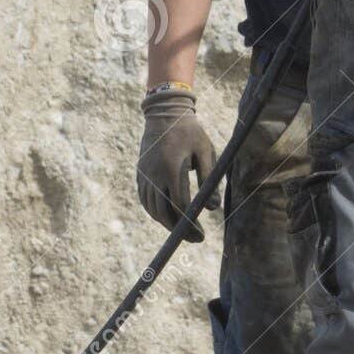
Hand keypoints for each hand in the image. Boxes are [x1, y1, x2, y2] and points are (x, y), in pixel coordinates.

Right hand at [137, 88, 219, 241]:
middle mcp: (154, 175)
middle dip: (179, 230)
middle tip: (196, 239)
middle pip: (162, 212)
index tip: (202, 234)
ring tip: (184, 232)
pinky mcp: (140, 175)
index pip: (178, 205)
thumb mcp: (206, 151)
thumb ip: (210, 179)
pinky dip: (156, 213)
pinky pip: (145, 200)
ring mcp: (144, 175)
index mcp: (171, 168)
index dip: (190, 223)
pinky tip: (168, 218)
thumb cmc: (190, 132)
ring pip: (152, 209)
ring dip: (167, 223)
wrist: (164, 114)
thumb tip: (213, 208)